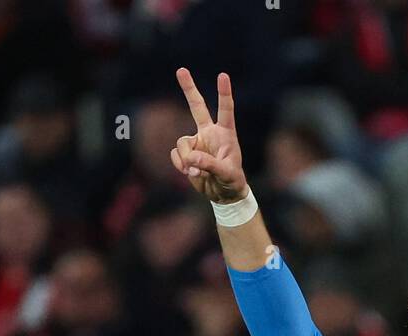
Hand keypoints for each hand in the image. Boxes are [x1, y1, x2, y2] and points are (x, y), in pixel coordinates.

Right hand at [171, 68, 245, 201]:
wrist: (223, 194)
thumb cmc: (232, 182)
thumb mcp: (227, 174)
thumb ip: (210, 164)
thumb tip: (191, 158)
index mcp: (225, 134)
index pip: (225, 110)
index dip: (224, 93)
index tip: (223, 75)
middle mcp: (209, 133)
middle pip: (197, 107)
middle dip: (189, 89)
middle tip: (181, 69)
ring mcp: (196, 142)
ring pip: (182, 142)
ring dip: (186, 158)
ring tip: (197, 172)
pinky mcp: (186, 154)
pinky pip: (176, 154)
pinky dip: (179, 164)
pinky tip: (190, 173)